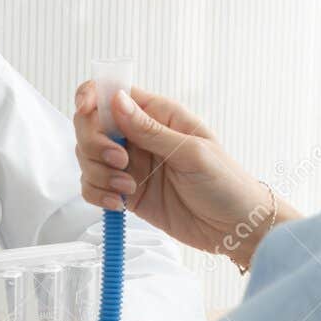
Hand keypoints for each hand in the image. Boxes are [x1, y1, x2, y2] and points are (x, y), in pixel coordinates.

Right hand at [73, 83, 297, 268]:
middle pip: (91, 125)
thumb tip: (117, 101)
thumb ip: (151, 130)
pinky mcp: (127, 192)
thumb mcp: (191, 153)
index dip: (91, 96)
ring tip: (127, 188)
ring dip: (98, 173)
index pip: (113, 93)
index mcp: (158, 114)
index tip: (85, 111)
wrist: (235, 227)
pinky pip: (94, 186)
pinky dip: (97, 194)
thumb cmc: (226, 182)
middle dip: (95, 143)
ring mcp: (131, 165)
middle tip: (120, 162)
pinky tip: (118, 203)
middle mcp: (140, 136)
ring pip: (89, 157)